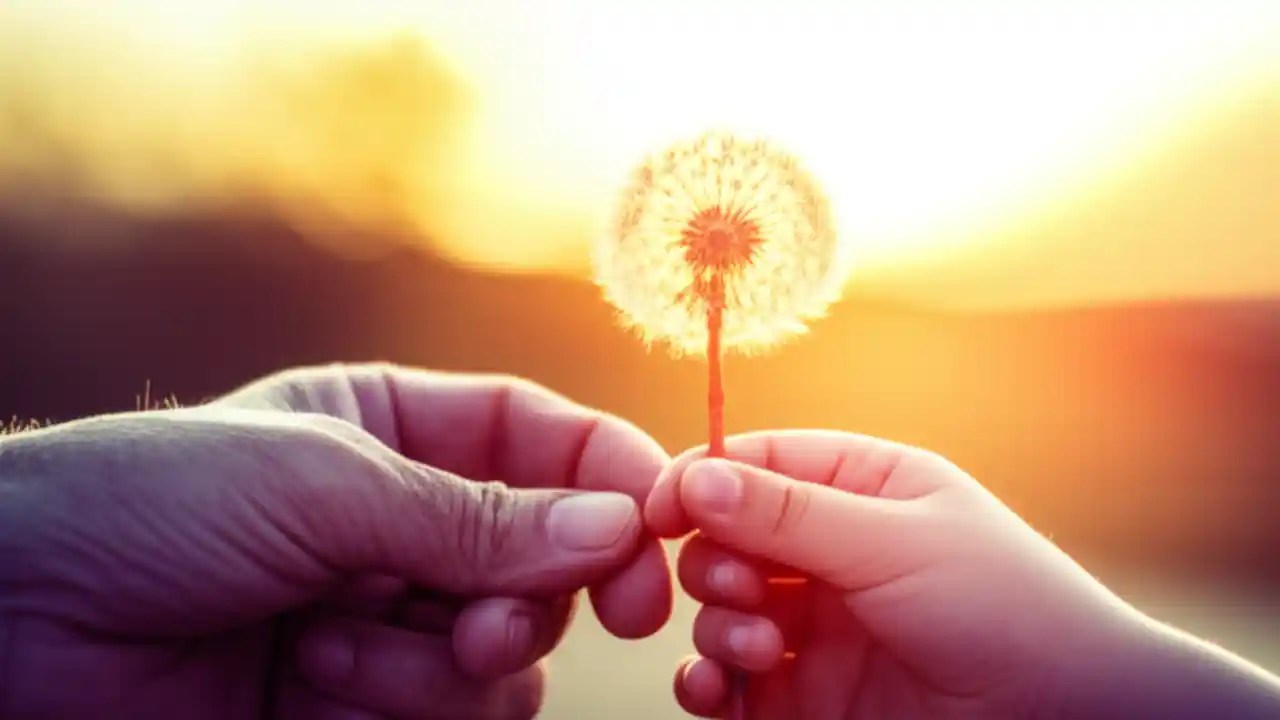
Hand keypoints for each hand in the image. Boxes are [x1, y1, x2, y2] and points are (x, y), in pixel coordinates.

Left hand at [0, 364, 671, 718]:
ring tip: (343, 647)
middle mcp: (401, 519)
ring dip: (447, 660)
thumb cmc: (152, 506)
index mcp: (393, 429)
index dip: (607, 475)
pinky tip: (311, 677)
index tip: (659, 529)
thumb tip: (620, 524)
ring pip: (508, 649)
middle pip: (544, 555)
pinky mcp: (356, 699)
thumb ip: (478, 516)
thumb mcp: (326, 485)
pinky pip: (452, 712)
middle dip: (530, 595)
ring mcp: (384, 610)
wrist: (9, 619)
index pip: (539, 438)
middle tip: (492, 625)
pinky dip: (402, 703)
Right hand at [643, 431, 1180, 718]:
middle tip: (742, 593)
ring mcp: (817, 626)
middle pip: (724, 539)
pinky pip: (730, 681)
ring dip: (719, 628)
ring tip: (762, 651)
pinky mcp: (808, 695)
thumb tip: (693, 476)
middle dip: (716, 565)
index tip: (659, 514)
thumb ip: (789, 514)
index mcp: (860, 487)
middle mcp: (830, 552)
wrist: (1070, 719)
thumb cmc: (1006, 607)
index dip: (700, 482)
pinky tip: (718, 692)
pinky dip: (709, 683)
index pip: (756, 463)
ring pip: (719, 612)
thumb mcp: (896, 544)